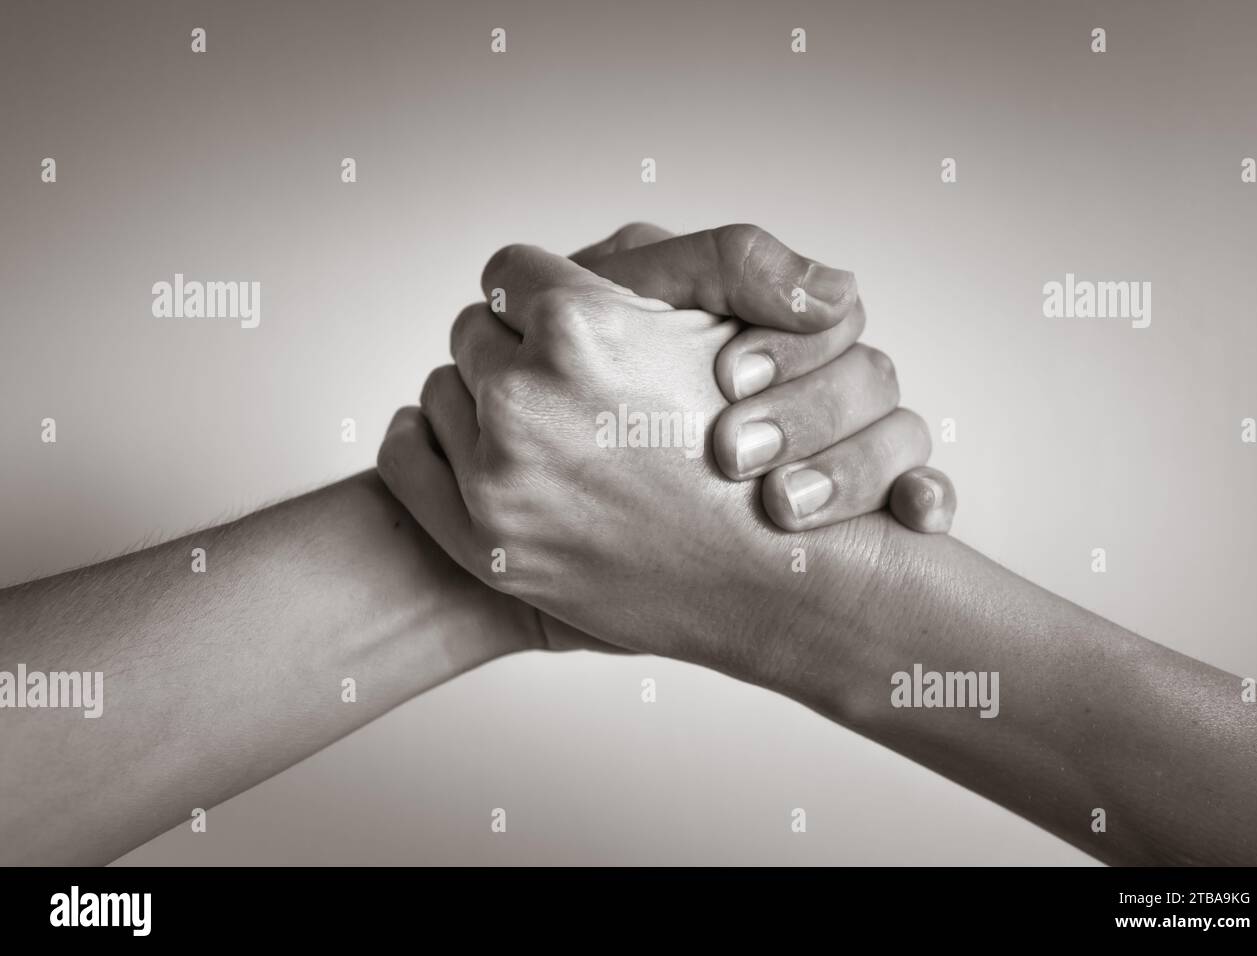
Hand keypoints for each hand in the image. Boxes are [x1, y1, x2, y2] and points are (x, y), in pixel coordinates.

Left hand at [378, 239, 910, 689]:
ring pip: (442, 389)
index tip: (576, 321)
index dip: (549, 294)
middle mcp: (525, 399)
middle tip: (569, 380)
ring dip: (480, 398)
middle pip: (475, 331)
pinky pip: (407, 454)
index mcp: (580, 325)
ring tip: (545, 424)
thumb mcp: (745, 318)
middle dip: (516, 348)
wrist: (780, 578)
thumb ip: (693, 254)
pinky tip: (467, 444)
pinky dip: (428, 440)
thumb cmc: (774, 443)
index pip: (513, 271)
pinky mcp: (483, 542)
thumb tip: (618, 247)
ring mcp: (498, 477)